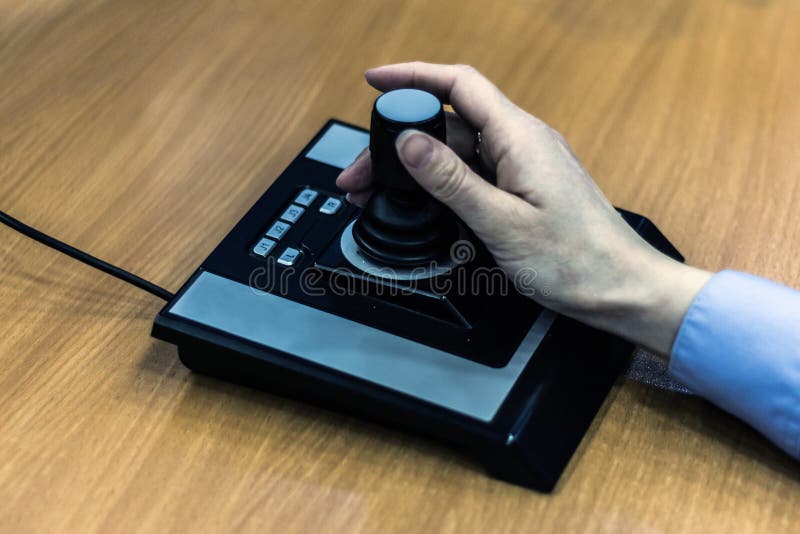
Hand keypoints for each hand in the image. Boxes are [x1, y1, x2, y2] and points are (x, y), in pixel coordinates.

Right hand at [337, 62, 710, 354]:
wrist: (621, 289)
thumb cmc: (576, 261)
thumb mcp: (502, 222)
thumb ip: (452, 180)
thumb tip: (410, 141)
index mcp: (520, 138)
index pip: (459, 85)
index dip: (413, 76)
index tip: (374, 81)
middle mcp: (522, 142)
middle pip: (449, 123)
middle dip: (400, 139)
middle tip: (361, 172)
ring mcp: (523, 165)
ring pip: (457, 152)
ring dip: (416, 168)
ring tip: (378, 195)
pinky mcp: (523, 187)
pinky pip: (475, 173)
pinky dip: (441, 184)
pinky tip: (420, 206)